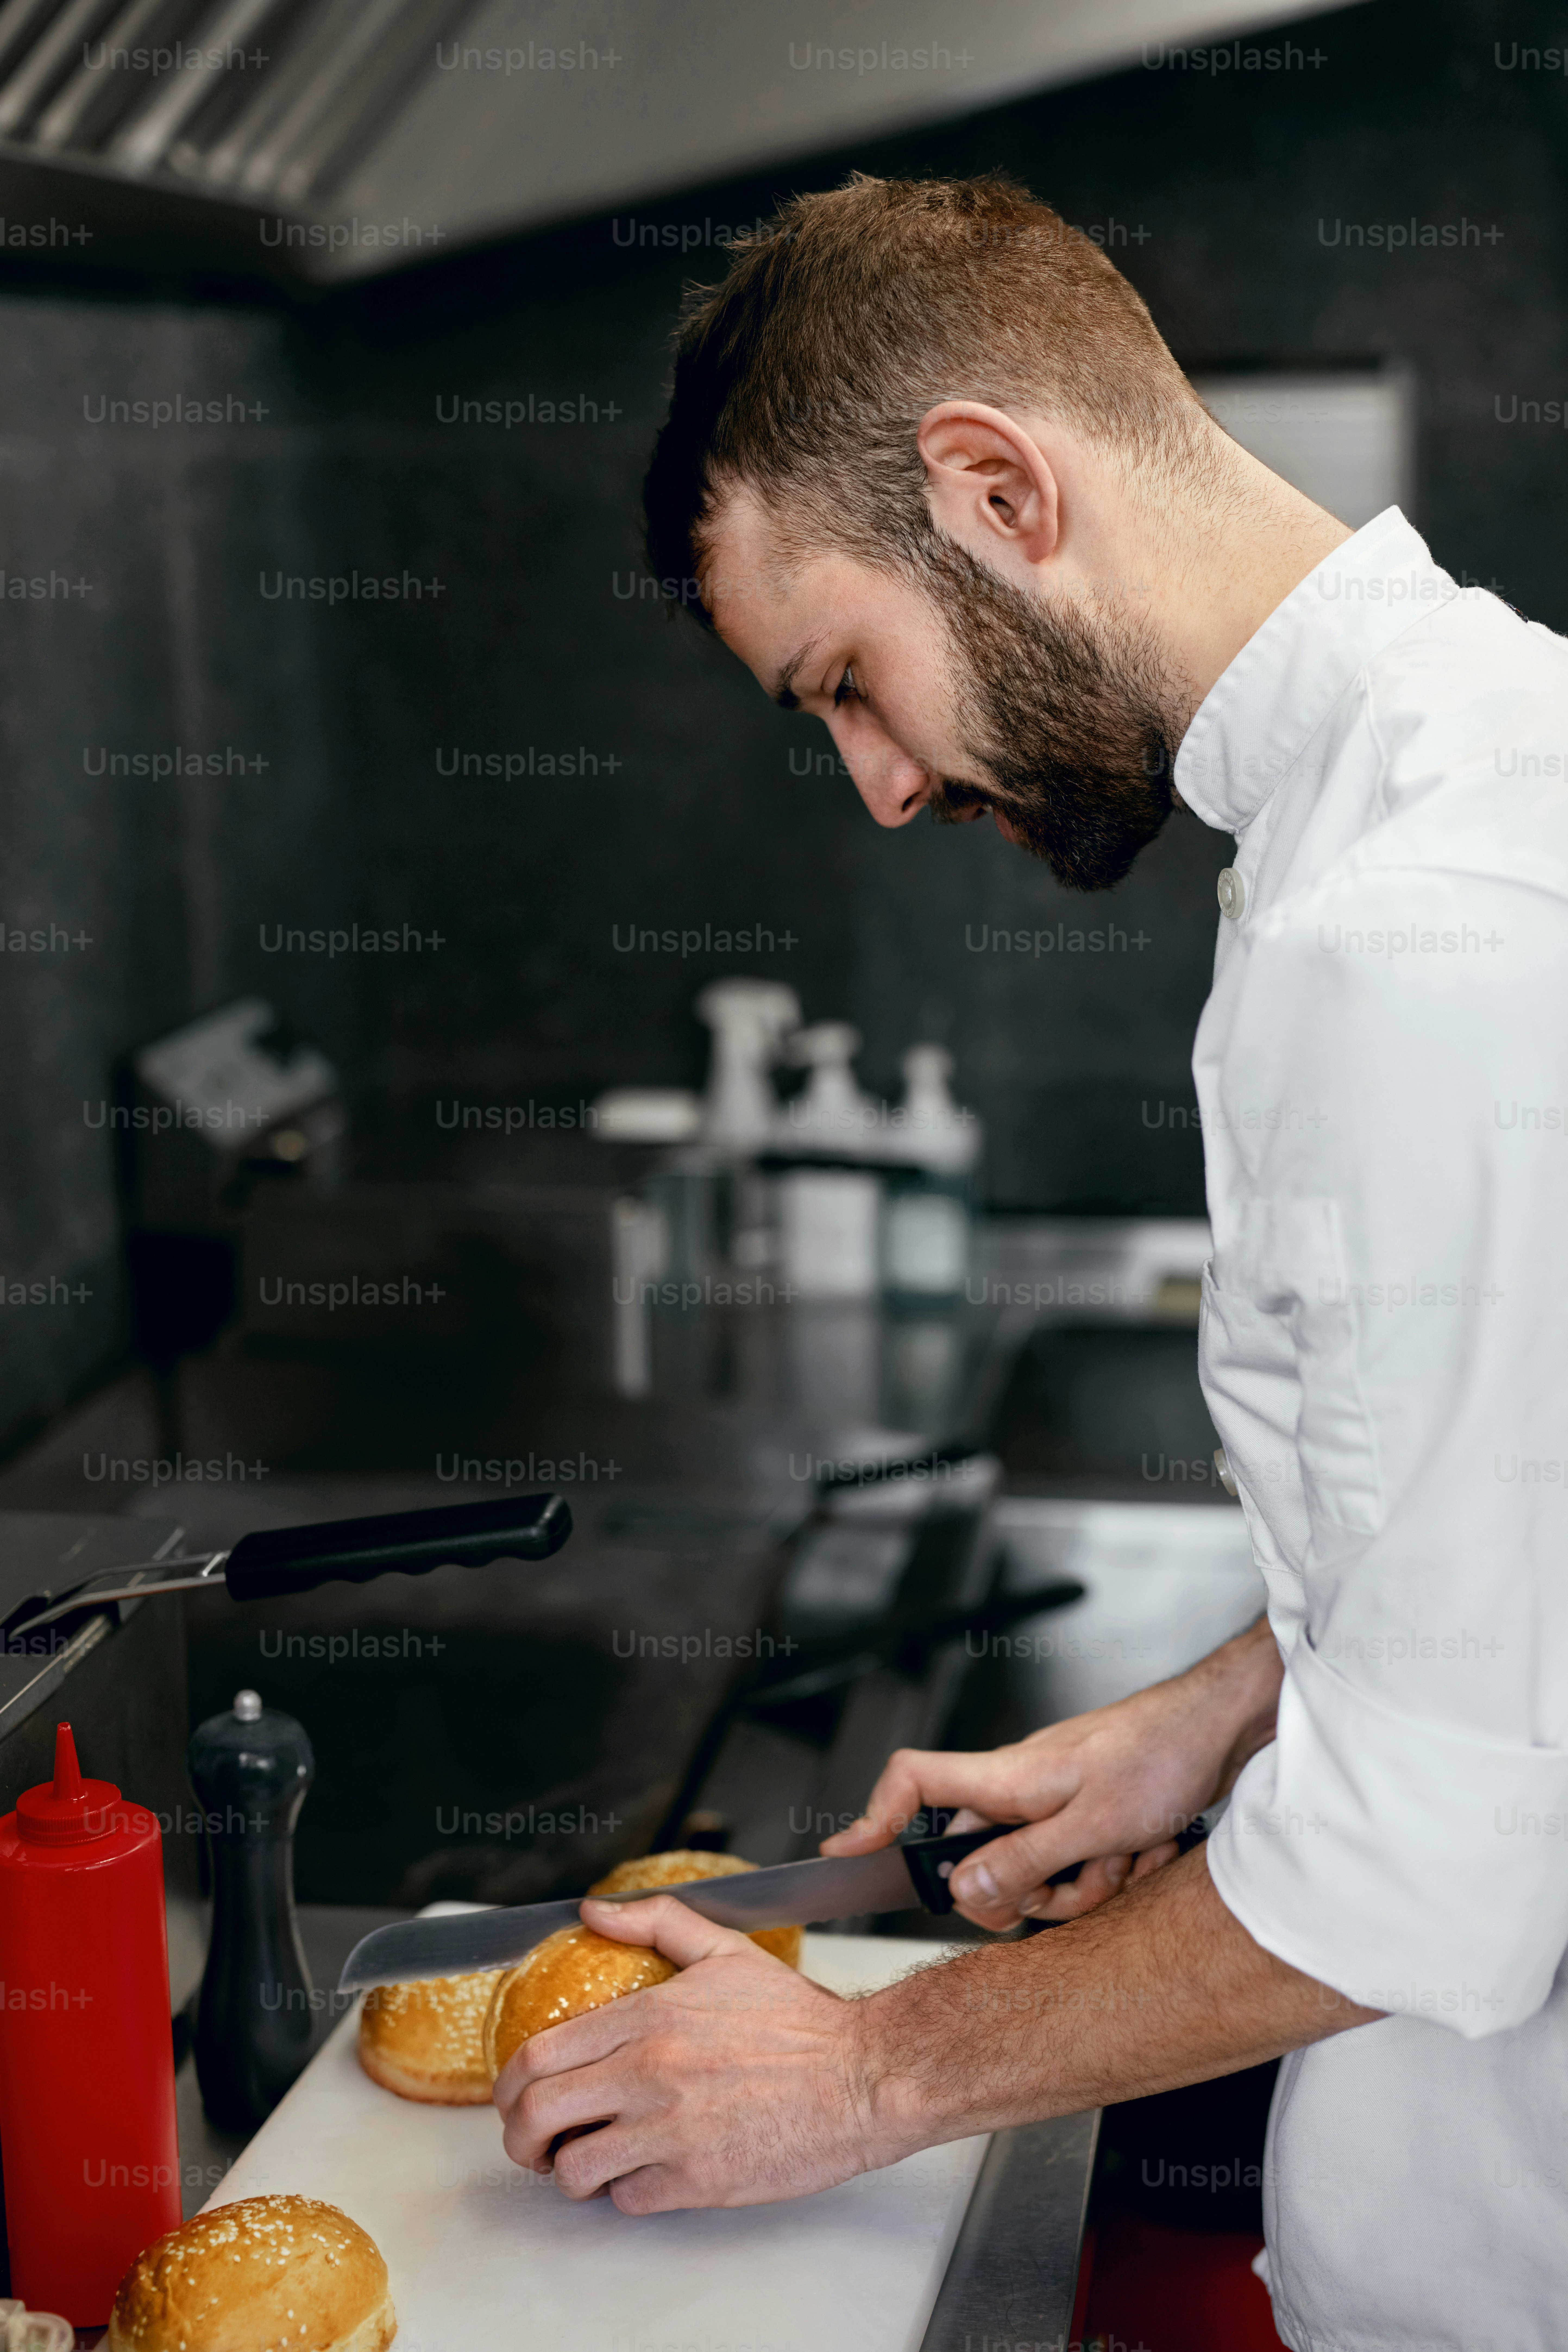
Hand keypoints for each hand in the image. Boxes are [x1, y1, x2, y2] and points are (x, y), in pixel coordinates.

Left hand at [494, 1896, 897, 2212]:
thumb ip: (655, 1922)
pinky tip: (644, 2174)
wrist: (863, 2076)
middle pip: (537, 2115)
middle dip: (518, 2137)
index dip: (509, 2085)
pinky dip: (624, 2194)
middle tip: (530, 2143)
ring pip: (574, 2169)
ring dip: (569, 2172)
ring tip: (587, 2162)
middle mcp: (651, 2073)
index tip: (515, 2096)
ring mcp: (670, 2132)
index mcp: (651, 2017)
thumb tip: (593, 1911)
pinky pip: (626, 2201)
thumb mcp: (727, 1952)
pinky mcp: (695, 2182)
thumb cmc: (801, 2023)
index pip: (538, 2055)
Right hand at [822, 1618, 1281, 1931]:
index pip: (913, 1783)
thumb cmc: (1160, 1755)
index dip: (873, 1817)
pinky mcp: (1088, 1814)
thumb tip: (961, 1893)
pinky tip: (1149, 1849)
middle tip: (1085, 1880)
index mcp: (1007, 1779)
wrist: (1218, 1727)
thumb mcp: (1092, 1824)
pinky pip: (1080, 1866)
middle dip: (1036, 1892)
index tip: (846, 1856)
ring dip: (1089, 1882)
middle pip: (982, 1860)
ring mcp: (1055, 1801)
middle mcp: (1021, 1789)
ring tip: (1131, 1855)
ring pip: (1039, 1874)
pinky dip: (1117, 1868)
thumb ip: (1024, 1862)